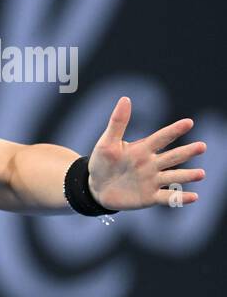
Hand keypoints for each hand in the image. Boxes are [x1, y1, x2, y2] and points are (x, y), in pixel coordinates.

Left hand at [87, 96, 206, 208]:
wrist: (95, 187)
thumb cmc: (102, 162)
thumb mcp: (107, 143)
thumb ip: (117, 123)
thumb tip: (125, 99)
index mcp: (143, 149)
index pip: (161, 138)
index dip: (174, 130)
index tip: (188, 122)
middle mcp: (152, 164)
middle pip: (172, 157)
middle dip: (187, 152)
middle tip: (202, 146)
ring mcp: (152, 180)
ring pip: (174, 177)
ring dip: (187, 175)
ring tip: (201, 174)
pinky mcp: (150, 197)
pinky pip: (167, 197)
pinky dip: (180, 198)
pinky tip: (194, 197)